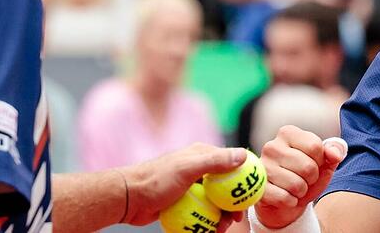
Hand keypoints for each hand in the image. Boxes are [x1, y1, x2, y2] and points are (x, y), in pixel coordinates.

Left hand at [120, 143, 246, 230]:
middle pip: (225, 187)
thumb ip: (215, 161)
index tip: (252, 197)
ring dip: (220, 216)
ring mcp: (191, 186)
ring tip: (219, 229)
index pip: (232, 164)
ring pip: (214, 202)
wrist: (128, 198)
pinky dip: (207, 222)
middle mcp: (198, 168)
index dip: (245, 180)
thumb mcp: (187, 168)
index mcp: (202, 155)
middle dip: (233, 204)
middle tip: (234, 219)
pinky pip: (201, 212)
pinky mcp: (183, 201)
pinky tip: (209, 232)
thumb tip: (243, 155)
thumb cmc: (156, 180)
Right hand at [255, 126, 347, 228]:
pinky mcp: (257, 187)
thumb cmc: (306, 177)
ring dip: (301, 191)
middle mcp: (272, 146)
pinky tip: (286, 197)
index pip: (316, 146)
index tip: (314, 164)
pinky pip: (284, 197)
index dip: (321, 161)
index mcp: (288, 133)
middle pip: (308, 167)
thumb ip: (335, 152)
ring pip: (296, 184)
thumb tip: (334, 154)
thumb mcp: (324, 163)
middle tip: (304, 179)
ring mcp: (262, 167)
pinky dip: (291, 201)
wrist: (286, 201)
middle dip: (312, 179)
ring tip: (295, 188)